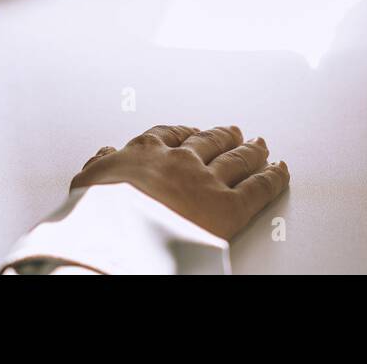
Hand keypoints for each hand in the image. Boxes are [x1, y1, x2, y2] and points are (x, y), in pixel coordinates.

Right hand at [71, 124, 289, 239]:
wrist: (115, 235)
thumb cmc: (96, 214)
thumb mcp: (86, 184)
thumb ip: (99, 166)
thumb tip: (104, 155)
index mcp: (146, 152)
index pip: (170, 134)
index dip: (186, 132)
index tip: (192, 130)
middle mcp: (180, 161)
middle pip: (210, 142)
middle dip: (224, 136)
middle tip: (235, 132)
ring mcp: (206, 182)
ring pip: (237, 160)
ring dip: (252, 151)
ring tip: (260, 146)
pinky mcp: (229, 208)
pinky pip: (258, 188)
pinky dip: (273, 177)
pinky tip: (281, 170)